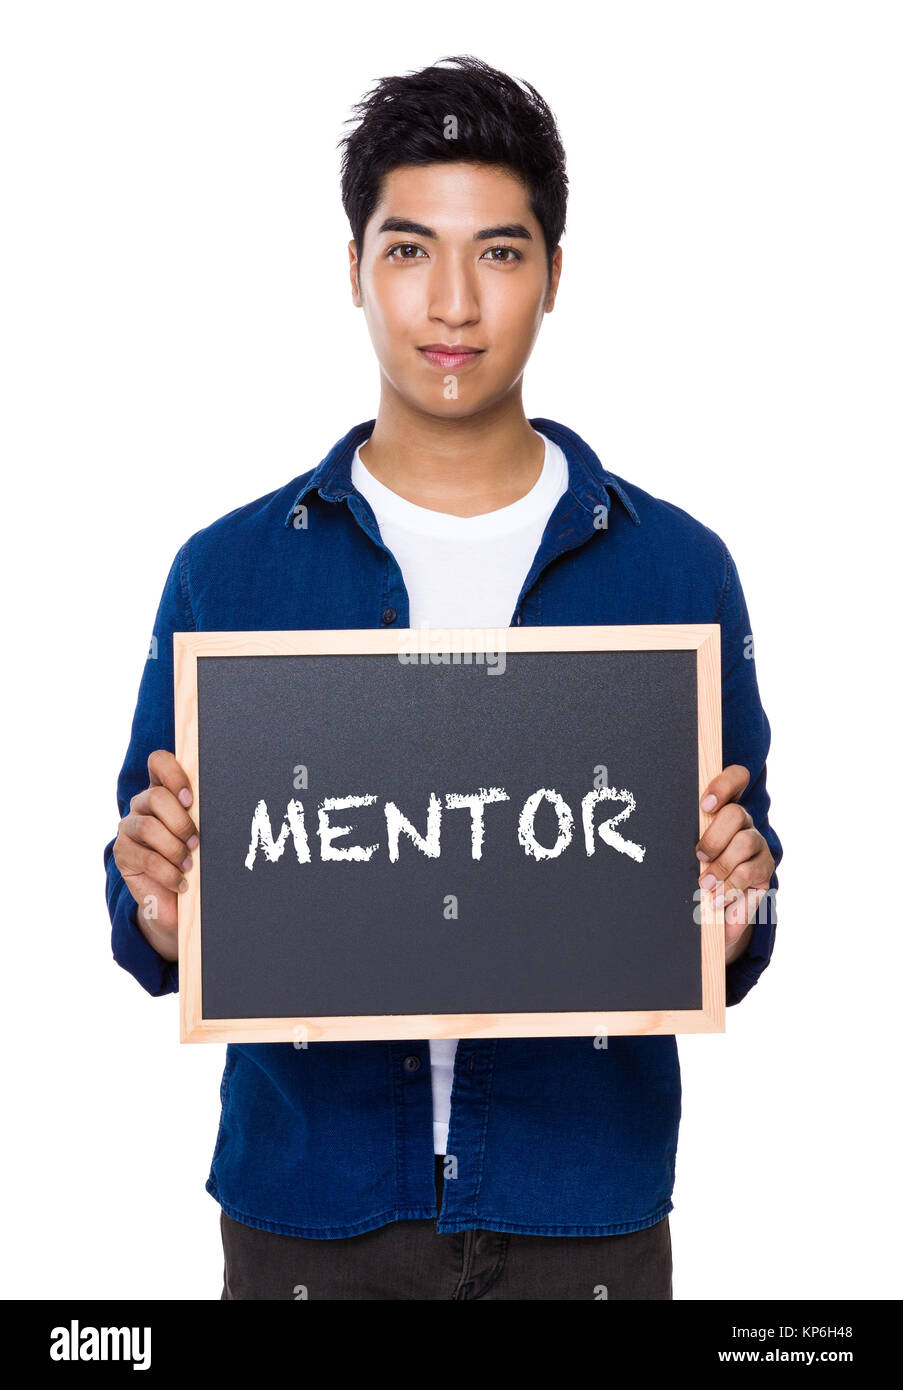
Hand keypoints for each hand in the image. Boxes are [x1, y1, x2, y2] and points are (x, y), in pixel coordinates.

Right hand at [112, 750, 197, 961]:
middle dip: (181, 822)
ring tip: (189, 865)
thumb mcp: (201, 834)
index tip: (191, 799)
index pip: (159, 762)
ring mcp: (128, 827)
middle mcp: (142, 804)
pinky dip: (168, 873)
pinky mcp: (122, 853)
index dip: (174, 775)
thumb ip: (203, 815)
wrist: (174, 898)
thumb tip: (228, 804)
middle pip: (156, 797)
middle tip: (196, 843)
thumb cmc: (193, 859)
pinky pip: (145, 858)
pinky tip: (181, 882)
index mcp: (163, 790)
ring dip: (174, 848)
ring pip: (149, 827)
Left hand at [696, 764, 774, 965]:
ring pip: (746, 841)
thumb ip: (680, 834)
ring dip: (722, 864)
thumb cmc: (692, 870)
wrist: (714, 908)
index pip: (736, 778)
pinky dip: (731, 886)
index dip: (724, 786)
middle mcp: (743, 822)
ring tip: (705, 883)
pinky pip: (751, 871)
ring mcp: (756, 844)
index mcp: (723, 808)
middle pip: (737, 813)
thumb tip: (656, 821)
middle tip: (699, 856)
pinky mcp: (764, 868)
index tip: (705, 805)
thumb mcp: (683, 851)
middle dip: (714, 837)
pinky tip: (719, 897)